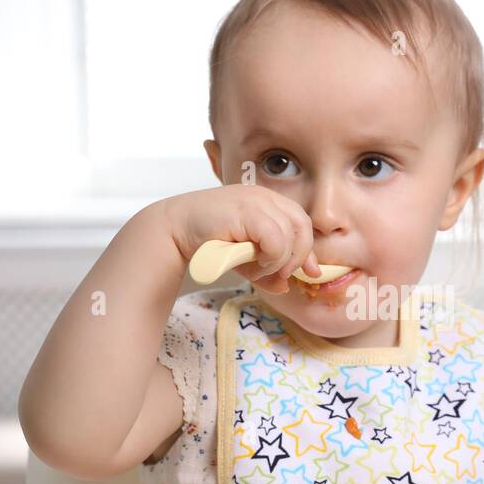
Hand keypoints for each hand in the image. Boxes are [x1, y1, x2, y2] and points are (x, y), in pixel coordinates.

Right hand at [161, 184, 320, 293]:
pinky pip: (276, 239)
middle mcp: (265, 196)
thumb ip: (267, 269)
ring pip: (290, 235)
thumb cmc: (208, 241)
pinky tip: (253, 263)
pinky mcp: (246, 211)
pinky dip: (270, 257)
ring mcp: (256, 200)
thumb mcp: (244, 258)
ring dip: (279, 261)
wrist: (174, 231)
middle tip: (280, 274)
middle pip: (303, 226)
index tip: (309, 272)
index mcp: (268, 201)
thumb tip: (285, 286)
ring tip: (258, 270)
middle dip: (298, 256)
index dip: (308, 250)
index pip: (302, 222)